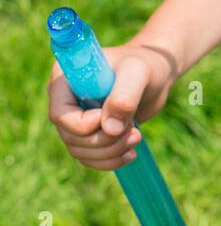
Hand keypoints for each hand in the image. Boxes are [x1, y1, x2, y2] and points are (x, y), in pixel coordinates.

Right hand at [48, 41, 175, 171]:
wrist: (155, 74)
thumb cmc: (144, 65)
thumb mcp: (137, 73)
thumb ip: (124, 96)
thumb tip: (110, 129)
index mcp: (65, 79)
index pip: (60, 114)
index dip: (83, 125)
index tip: (110, 119)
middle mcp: (65, 101)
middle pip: (71, 136)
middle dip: (104, 141)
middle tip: (134, 132)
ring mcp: (75, 119)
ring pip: (80, 151)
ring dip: (110, 152)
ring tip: (136, 137)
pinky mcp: (89, 133)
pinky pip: (90, 157)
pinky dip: (110, 160)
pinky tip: (131, 152)